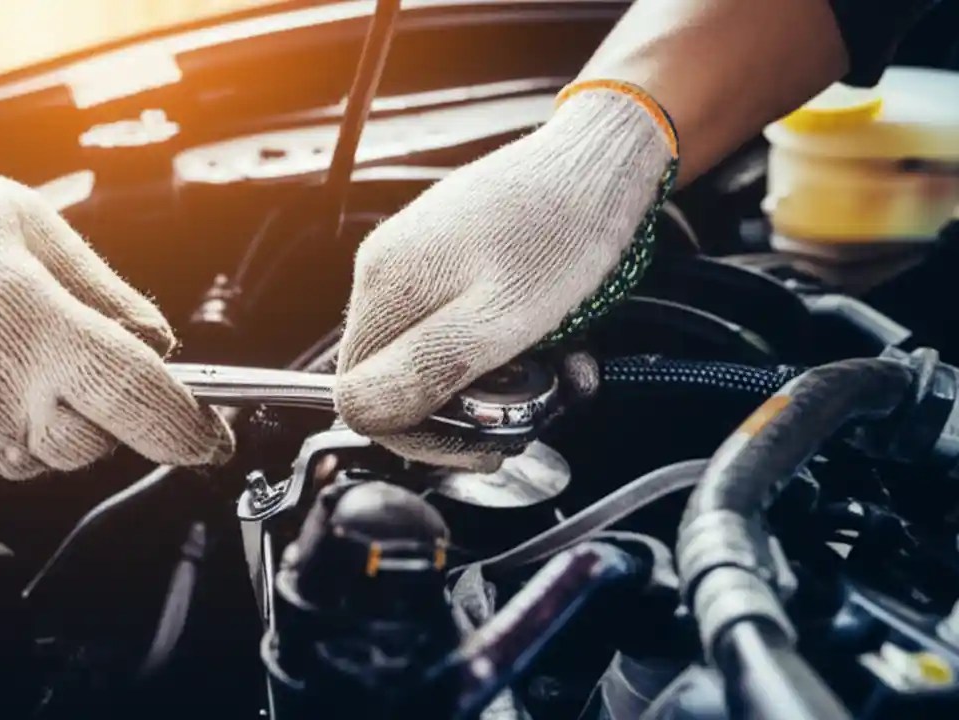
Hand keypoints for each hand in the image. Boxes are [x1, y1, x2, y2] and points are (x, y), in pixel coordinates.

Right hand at [0, 114, 231, 478]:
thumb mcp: (26, 222)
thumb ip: (106, 292)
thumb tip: (161, 344)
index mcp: (33, 325)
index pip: (141, 401)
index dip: (188, 429)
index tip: (209, 440)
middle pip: (94, 444)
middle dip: (102, 412)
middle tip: (64, 354)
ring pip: (37, 458)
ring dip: (41, 419)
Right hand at [334, 88, 674, 469]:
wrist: (599, 158)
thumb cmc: (562, 234)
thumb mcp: (499, 320)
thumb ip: (425, 370)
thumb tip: (363, 414)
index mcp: (386, 287)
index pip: (358, 396)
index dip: (416, 433)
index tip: (477, 439)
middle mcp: (384, 270)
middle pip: (389, 377)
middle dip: (454, 410)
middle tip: (520, 412)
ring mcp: (411, 257)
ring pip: (421, 353)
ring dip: (480, 380)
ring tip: (543, 370)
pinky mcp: (442, 251)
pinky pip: (446, 322)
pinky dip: (491, 344)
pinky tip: (537, 338)